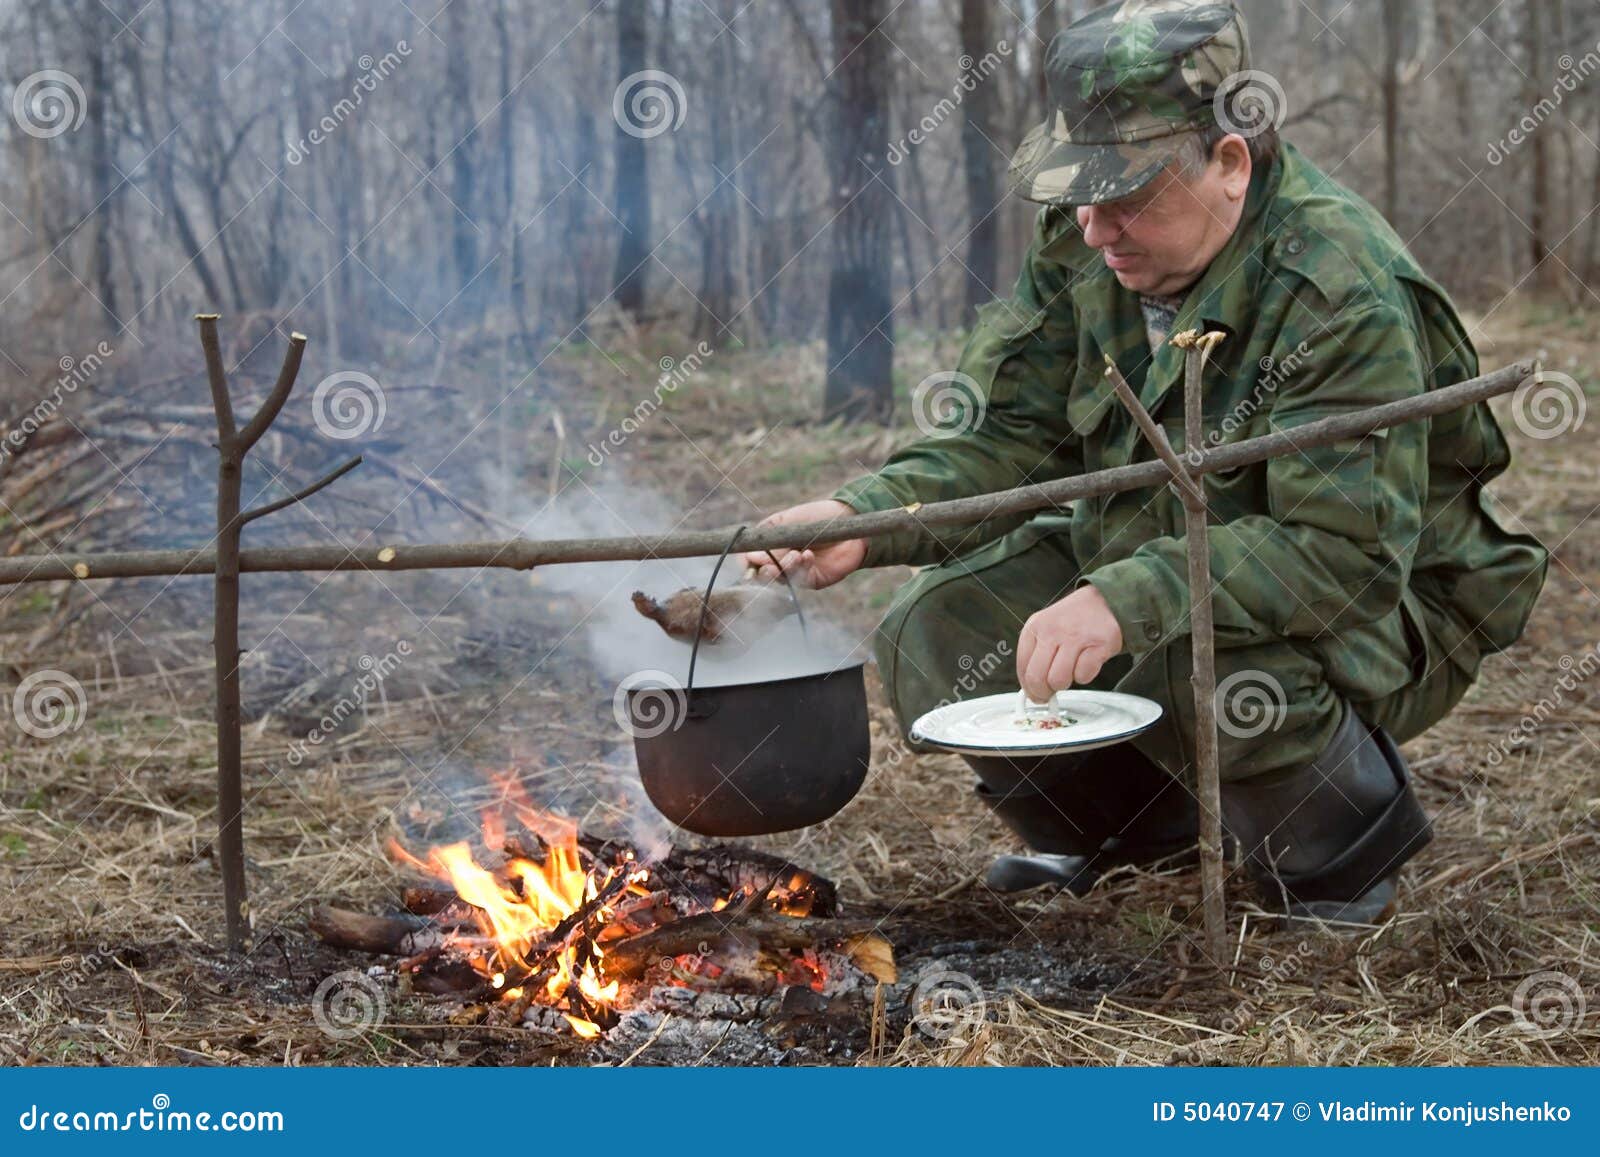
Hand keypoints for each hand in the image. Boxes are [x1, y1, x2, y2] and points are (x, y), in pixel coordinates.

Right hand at [740, 499, 866, 590]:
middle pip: (764, 576)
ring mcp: (798, 573)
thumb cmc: (815, 516)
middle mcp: (781, 563)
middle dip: (764, 572)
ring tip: (795, 554)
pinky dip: (802, 568)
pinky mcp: (815, 580)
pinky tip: (808, 555)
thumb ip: (766, 534)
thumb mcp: (785, 520)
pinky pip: (802, 580)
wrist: (846, 519)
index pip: (752, 562)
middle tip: (768, 565)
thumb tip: (748, 554)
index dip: (748, 564)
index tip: (749, 559)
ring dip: (785, 568)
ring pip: (782, 579)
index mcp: (771, 548)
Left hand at [1016, 585, 1123, 702]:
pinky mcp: (1098, 644)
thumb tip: (1030, 688)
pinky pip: (1083, 676)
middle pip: (1037, 678)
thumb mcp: (1046, 628)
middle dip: (1043, 693)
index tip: (1034, 694)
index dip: (1028, 688)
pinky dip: (1084, 677)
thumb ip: (1036, 655)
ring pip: (1058, 680)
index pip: (1022, 667)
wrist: (1105, 602)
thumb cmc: (1074, 620)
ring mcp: (1075, 637)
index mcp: (1035, 627)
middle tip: (1050, 694)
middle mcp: (1052, 631)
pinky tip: (1086, 665)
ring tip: (1070, 673)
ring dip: (1065, 684)